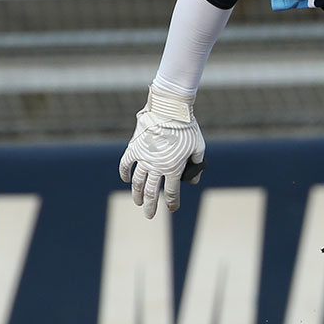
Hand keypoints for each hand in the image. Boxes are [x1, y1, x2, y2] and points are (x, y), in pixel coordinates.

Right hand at [118, 85, 206, 218]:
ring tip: (138, 202)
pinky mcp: (134, 148)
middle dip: (151, 206)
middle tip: (149, 215)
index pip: (172, 193)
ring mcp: (144, 158)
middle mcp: (157, 166)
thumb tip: (193, 180)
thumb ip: (197, 165)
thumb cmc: (187, 127)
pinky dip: (124, 173)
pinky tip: (125, 180)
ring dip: (137, 194)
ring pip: (137, 182)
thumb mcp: (199, 147)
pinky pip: (126, 164)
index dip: (172, 203)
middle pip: (152, 192)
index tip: (172, 209)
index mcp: (174, 168)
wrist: (170, 108)